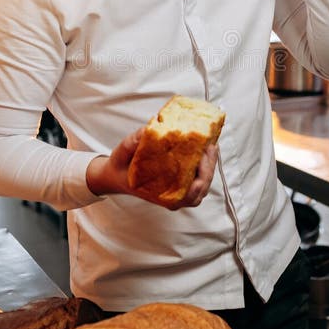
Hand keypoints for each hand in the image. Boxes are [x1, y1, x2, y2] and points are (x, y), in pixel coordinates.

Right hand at [86, 130, 218, 209]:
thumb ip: (132, 143)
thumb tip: (148, 130)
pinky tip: (205, 148)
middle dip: (209, 166)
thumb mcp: (121, 153)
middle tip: (211, 145)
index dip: (201, 178)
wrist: (116, 176)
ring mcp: (177, 193)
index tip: (203, 158)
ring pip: (202, 183)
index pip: (190, 194)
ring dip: (209, 165)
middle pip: (201, 188)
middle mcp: (172, 198)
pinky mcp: (179, 184)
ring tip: (211, 145)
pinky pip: (197, 178)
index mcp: (160, 196)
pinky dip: (204, 164)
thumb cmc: (121, 167)